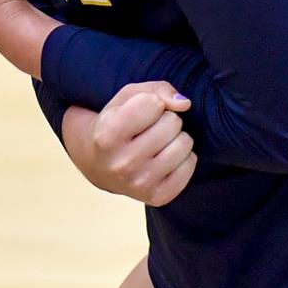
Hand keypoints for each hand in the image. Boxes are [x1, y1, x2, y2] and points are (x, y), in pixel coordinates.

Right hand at [61, 82, 196, 205]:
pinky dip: (183, 157)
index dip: (150, 102)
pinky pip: (190, 165)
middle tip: (151, 127)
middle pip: (172, 123)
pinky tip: (165, 157)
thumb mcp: (126, 98)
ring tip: (160, 141)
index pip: (153, 103)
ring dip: (176, 137)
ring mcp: (140, 184)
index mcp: (107, 136)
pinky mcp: (157, 197)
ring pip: (184, 144)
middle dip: (166, 119)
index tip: (140, 111)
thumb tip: (184, 104)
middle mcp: (122, 164)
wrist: (97, 164)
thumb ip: (156, 90)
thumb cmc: (115, 123)